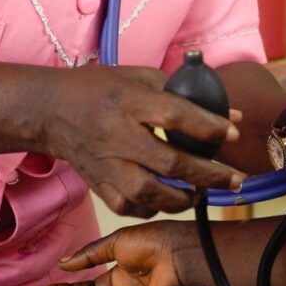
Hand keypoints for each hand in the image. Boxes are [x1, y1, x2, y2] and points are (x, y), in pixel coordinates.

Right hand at [39, 63, 245, 218]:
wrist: (50, 110)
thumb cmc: (101, 89)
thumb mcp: (140, 77)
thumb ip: (185, 94)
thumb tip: (231, 116)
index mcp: (129, 102)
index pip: (175, 116)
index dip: (208, 127)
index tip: (233, 133)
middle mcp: (117, 135)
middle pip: (169, 162)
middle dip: (208, 175)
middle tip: (235, 180)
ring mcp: (105, 164)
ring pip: (149, 193)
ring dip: (183, 198)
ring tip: (203, 194)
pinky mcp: (97, 184)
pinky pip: (129, 207)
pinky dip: (153, 208)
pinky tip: (169, 199)